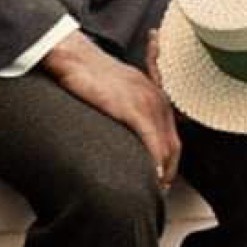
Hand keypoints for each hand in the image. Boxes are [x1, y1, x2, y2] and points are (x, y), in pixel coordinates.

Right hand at [43, 30, 180, 188]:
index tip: (160, 177)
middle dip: (169, 170)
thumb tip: (122, 130)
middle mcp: (156, 97)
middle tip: (159, 190)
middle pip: (173, 144)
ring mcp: (146, 102)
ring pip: (165, 146)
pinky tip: (151, 175)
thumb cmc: (87, 74)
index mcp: (154, 93)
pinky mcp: (132, 108)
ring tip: (154, 189)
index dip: (169, 159)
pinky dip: (154, 162)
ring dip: (163, 171)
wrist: (73, 56)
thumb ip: (127, 107)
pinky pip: (151, 142)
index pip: (170, 134)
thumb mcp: (117, 89)